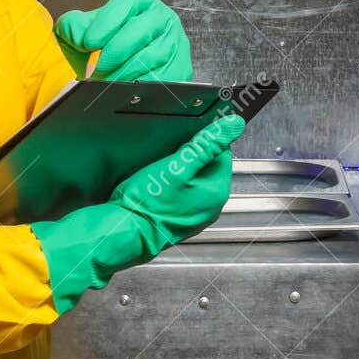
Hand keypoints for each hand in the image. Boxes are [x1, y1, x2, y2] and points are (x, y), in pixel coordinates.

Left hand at [55, 0, 192, 81]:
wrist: (109, 74)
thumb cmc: (96, 49)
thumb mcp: (78, 32)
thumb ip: (74, 26)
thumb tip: (82, 35)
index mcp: (137, 2)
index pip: (126, 3)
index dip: (106, 22)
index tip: (88, 42)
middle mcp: (160, 18)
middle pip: (142, 29)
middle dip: (115, 51)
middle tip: (96, 67)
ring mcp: (174, 43)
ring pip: (152, 57)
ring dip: (124, 72)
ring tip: (105, 80)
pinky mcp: (181, 68)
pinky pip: (163, 78)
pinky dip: (141, 86)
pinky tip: (124, 90)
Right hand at [109, 112, 242, 246]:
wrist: (125, 232)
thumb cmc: (148, 203)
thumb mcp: (177, 165)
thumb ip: (206, 145)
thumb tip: (232, 126)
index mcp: (216, 191)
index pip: (222, 153)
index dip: (202, 142)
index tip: (184, 140)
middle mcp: (211, 207)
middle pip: (207, 168)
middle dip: (189, 158)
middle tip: (168, 157)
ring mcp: (196, 216)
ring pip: (193, 181)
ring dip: (179, 172)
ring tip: (160, 172)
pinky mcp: (180, 220)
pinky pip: (182, 195)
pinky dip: (171, 187)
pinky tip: (157, 186)